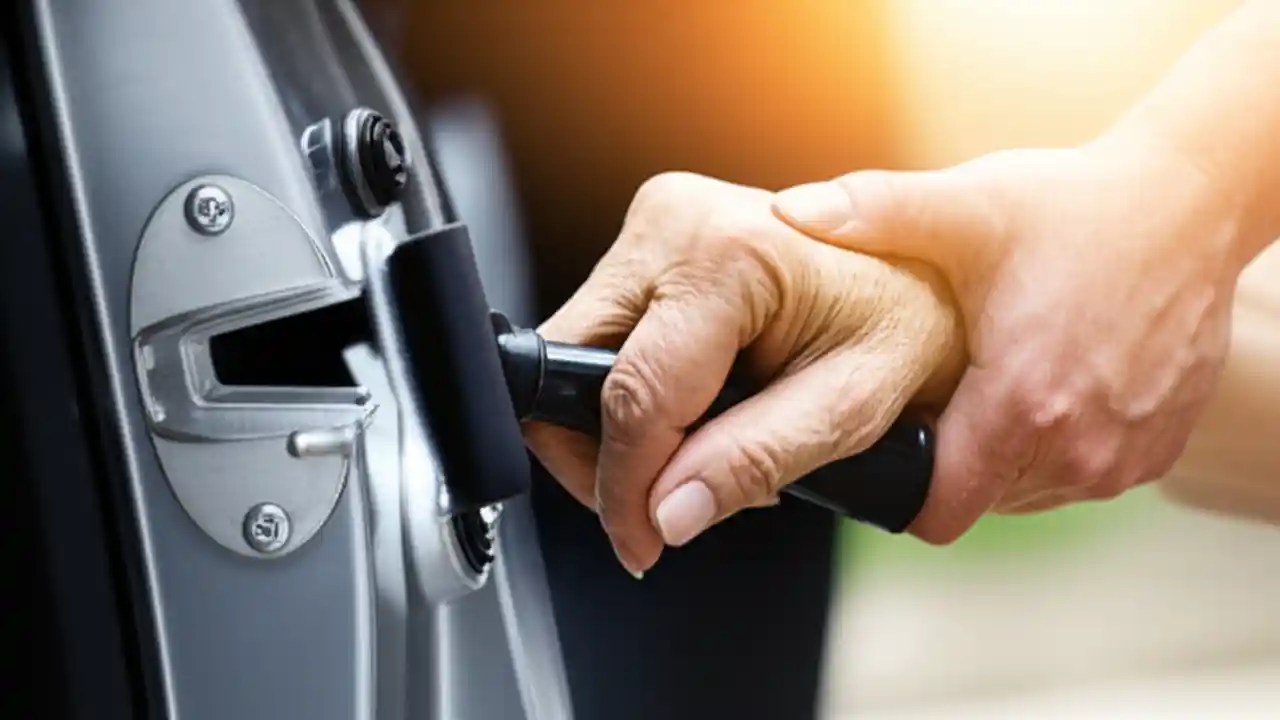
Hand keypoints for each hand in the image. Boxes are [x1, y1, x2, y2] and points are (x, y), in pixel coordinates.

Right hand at [527, 172, 962, 575]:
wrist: (929, 272)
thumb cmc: (906, 331)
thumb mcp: (850, 411)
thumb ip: (753, 460)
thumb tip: (664, 514)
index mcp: (730, 254)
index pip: (631, 393)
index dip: (623, 487)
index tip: (642, 544)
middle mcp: (674, 218)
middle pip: (573, 364)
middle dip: (611, 453)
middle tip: (675, 502)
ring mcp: (656, 221)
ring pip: (578, 353)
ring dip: (629, 424)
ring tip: (713, 446)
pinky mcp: (650, 239)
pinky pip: (601, 335)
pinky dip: (637, 390)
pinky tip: (704, 405)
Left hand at [773, 136, 1243, 542]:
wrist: (1192, 202)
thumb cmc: (1075, 206)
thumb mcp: (968, 205)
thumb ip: (873, 213)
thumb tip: (787, 210)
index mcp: (1023, 407)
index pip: (934, 511)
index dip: (898, 482)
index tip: (888, 433)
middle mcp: (1081, 450)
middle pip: (976, 501)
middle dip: (948, 459)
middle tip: (936, 390)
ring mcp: (1125, 458)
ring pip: (1026, 494)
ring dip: (1001, 453)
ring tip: (989, 380)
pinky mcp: (1157, 453)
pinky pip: (1079, 476)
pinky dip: (1054, 445)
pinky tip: (1044, 381)